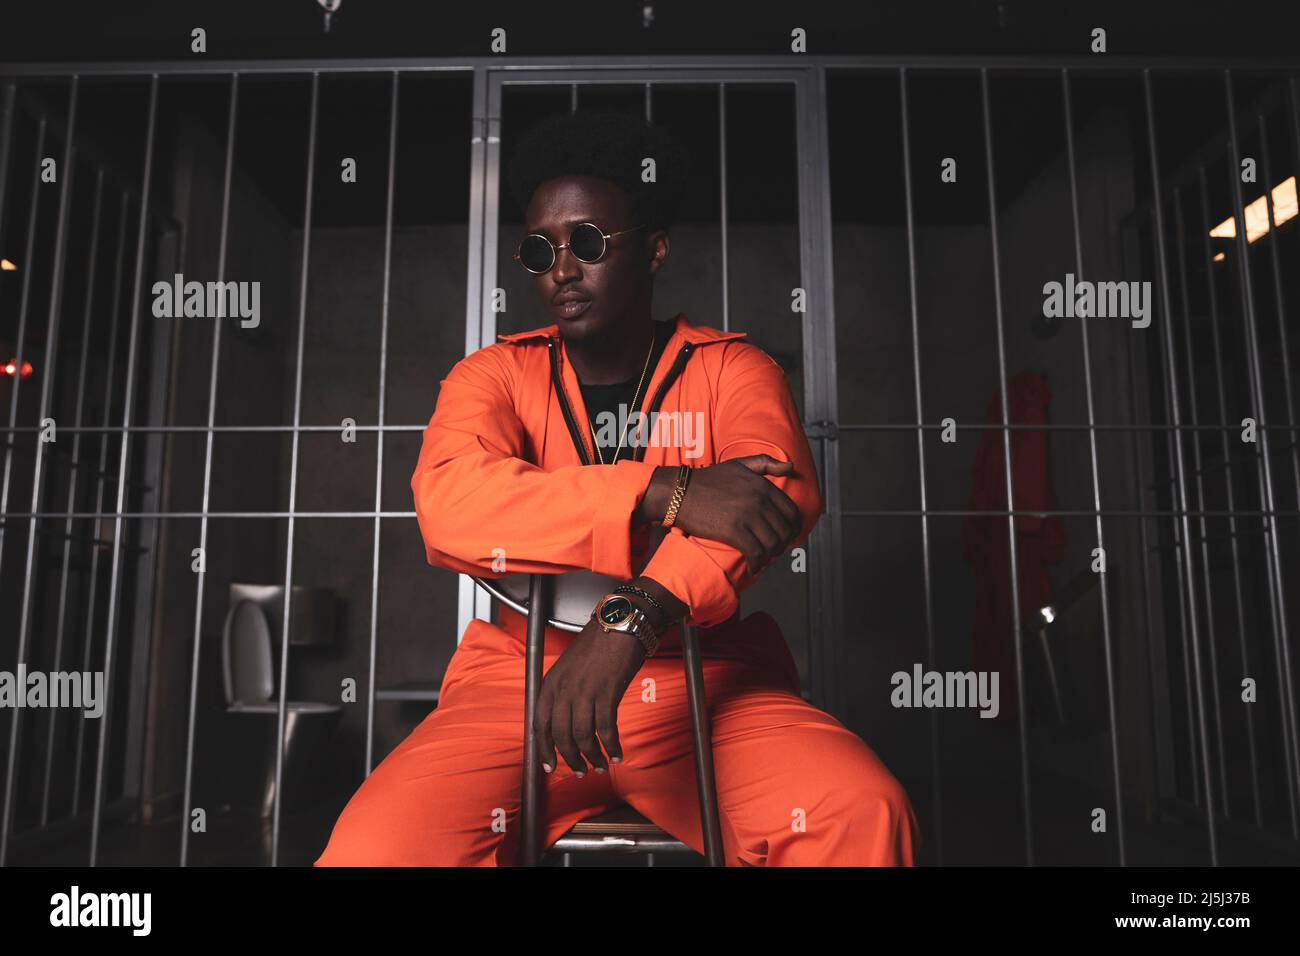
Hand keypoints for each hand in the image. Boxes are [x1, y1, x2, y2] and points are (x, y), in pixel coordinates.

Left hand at [534, 616, 644, 776]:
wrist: (619, 624)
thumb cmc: (597, 644)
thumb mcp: (569, 667)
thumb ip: (563, 692)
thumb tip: (565, 723)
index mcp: (550, 682)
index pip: (539, 724)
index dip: (544, 750)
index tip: (550, 767)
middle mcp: (564, 689)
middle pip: (561, 735)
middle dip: (570, 759)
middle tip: (580, 772)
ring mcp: (585, 691)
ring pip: (583, 736)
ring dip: (592, 756)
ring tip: (600, 766)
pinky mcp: (607, 693)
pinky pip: (606, 729)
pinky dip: (612, 745)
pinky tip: (617, 753)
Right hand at [638, 455, 801, 573]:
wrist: (679, 492)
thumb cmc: (707, 480)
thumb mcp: (739, 464)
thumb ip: (766, 463)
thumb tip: (790, 466)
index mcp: (763, 485)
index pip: (791, 512)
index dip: (793, 528)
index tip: (787, 536)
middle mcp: (759, 500)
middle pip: (784, 531)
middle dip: (783, 545)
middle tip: (774, 551)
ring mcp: (747, 516)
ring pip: (772, 544)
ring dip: (771, 557)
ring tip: (763, 559)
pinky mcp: (734, 531)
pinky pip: (756, 553)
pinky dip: (758, 564)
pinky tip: (753, 567)